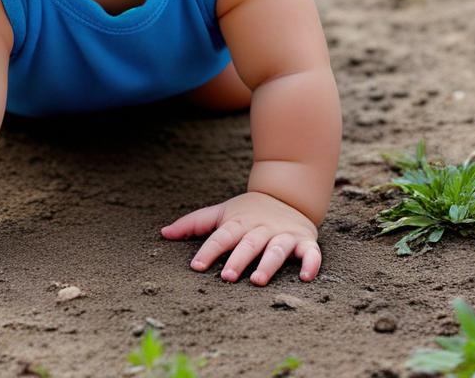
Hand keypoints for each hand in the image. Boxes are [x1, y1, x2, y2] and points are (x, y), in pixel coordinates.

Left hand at [161, 191, 321, 285]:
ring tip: (257, 281)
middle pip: (248, 244)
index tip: (196, 266)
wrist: (288, 193)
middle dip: (237, 259)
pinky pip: (311, 253)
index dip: (209, 250)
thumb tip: (163, 233)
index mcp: (239, 222)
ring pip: (276, 249)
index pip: (221, 236)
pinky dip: (310, 264)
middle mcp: (261, 228)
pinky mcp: (305, 241)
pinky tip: (305, 277)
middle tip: (227, 277)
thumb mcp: (221, 212)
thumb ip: (194, 223)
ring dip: (268, 264)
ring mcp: (284, 235)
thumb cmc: (248, 211)